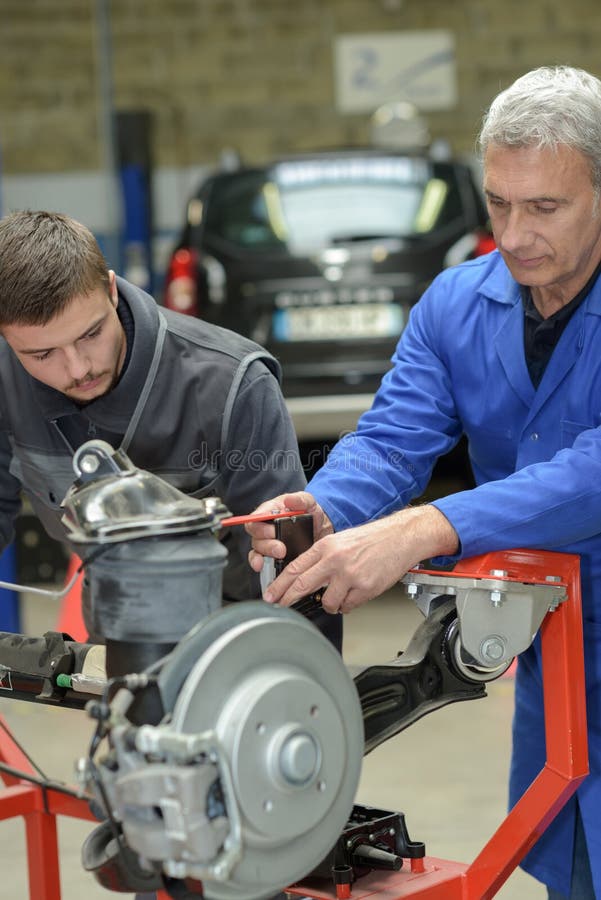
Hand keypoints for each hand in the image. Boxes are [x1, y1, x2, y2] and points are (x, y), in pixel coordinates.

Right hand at [246, 491, 333, 573]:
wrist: (321, 528)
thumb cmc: (310, 511)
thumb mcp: (309, 502)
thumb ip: (300, 499)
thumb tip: (288, 500)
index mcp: (270, 511)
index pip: (256, 517)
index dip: (260, 525)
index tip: (272, 531)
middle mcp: (265, 526)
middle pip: (256, 535)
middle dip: (267, 542)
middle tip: (280, 548)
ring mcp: (267, 541)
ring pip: (257, 548)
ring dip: (266, 553)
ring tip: (281, 555)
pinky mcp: (271, 554)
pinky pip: (258, 559)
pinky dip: (258, 563)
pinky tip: (262, 566)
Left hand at [261, 505, 458, 613]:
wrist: (400, 538)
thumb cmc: (372, 539)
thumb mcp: (341, 541)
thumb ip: (322, 558)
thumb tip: (305, 578)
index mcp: (327, 546)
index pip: (296, 568)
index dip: (280, 584)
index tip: (271, 595)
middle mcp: (336, 560)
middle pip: (303, 585)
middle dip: (288, 599)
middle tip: (281, 606)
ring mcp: (351, 575)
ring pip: (328, 602)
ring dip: (330, 604)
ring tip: (338, 596)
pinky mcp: (365, 588)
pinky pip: (348, 606)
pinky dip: (348, 604)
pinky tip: (354, 594)